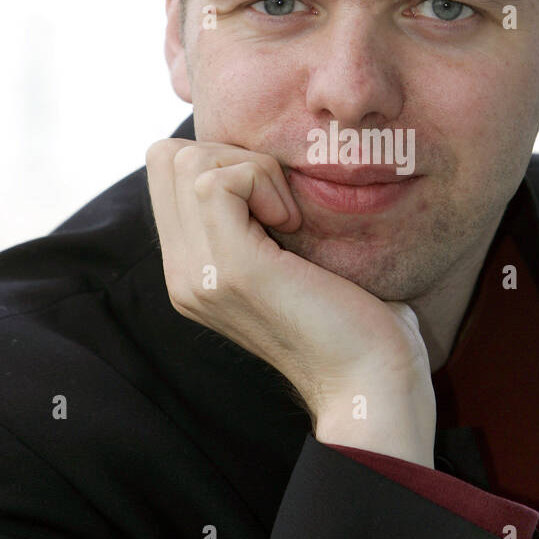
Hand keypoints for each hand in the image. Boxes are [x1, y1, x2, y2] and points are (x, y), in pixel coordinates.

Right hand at [145, 139, 435, 462]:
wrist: (371, 382)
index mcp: (192, 270)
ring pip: (185, 161)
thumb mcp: (290, 257)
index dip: (225, 161)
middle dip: (231, 156)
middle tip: (282, 205)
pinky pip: (217, 182)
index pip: (167, 171)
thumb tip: (260, 159)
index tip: (277, 204)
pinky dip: (261, 182)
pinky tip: (292, 224)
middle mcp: (182, 275)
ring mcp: (199, 275)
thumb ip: (258, 216)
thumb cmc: (355, 318)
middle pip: (166, 158)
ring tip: (288, 217)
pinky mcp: (231, 271)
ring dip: (250, 169)